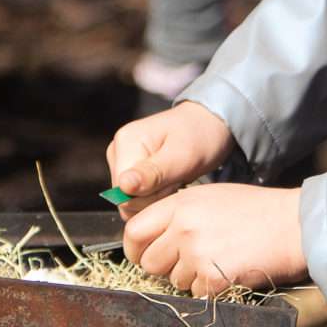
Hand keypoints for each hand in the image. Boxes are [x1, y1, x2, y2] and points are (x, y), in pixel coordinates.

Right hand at [108, 100, 234, 210]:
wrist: (208, 125)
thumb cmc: (200, 136)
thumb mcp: (183, 156)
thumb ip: (153, 173)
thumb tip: (124, 186)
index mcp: (126, 142)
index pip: (124, 193)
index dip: (151, 197)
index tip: (174, 181)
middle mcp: (117, 150)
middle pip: (126, 198)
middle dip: (155, 197)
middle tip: (177, 179)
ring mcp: (121, 160)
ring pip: (131, 201)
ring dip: (156, 197)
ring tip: (175, 179)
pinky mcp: (129, 170)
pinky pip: (136, 198)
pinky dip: (155, 196)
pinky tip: (169, 182)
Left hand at [124, 183, 307, 298]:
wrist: (294, 226)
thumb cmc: (258, 211)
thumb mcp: (212, 197)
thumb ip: (180, 213)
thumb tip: (155, 235)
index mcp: (180, 204)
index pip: (134, 230)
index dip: (135, 248)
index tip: (143, 255)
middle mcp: (183, 227)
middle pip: (149, 261)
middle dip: (164, 267)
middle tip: (188, 263)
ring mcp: (197, 253)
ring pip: (173, 280)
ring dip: (190, 278)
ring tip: (218, 261)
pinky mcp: (212, 278)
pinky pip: (195, 293)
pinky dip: (210, 289)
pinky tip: (230, 272)